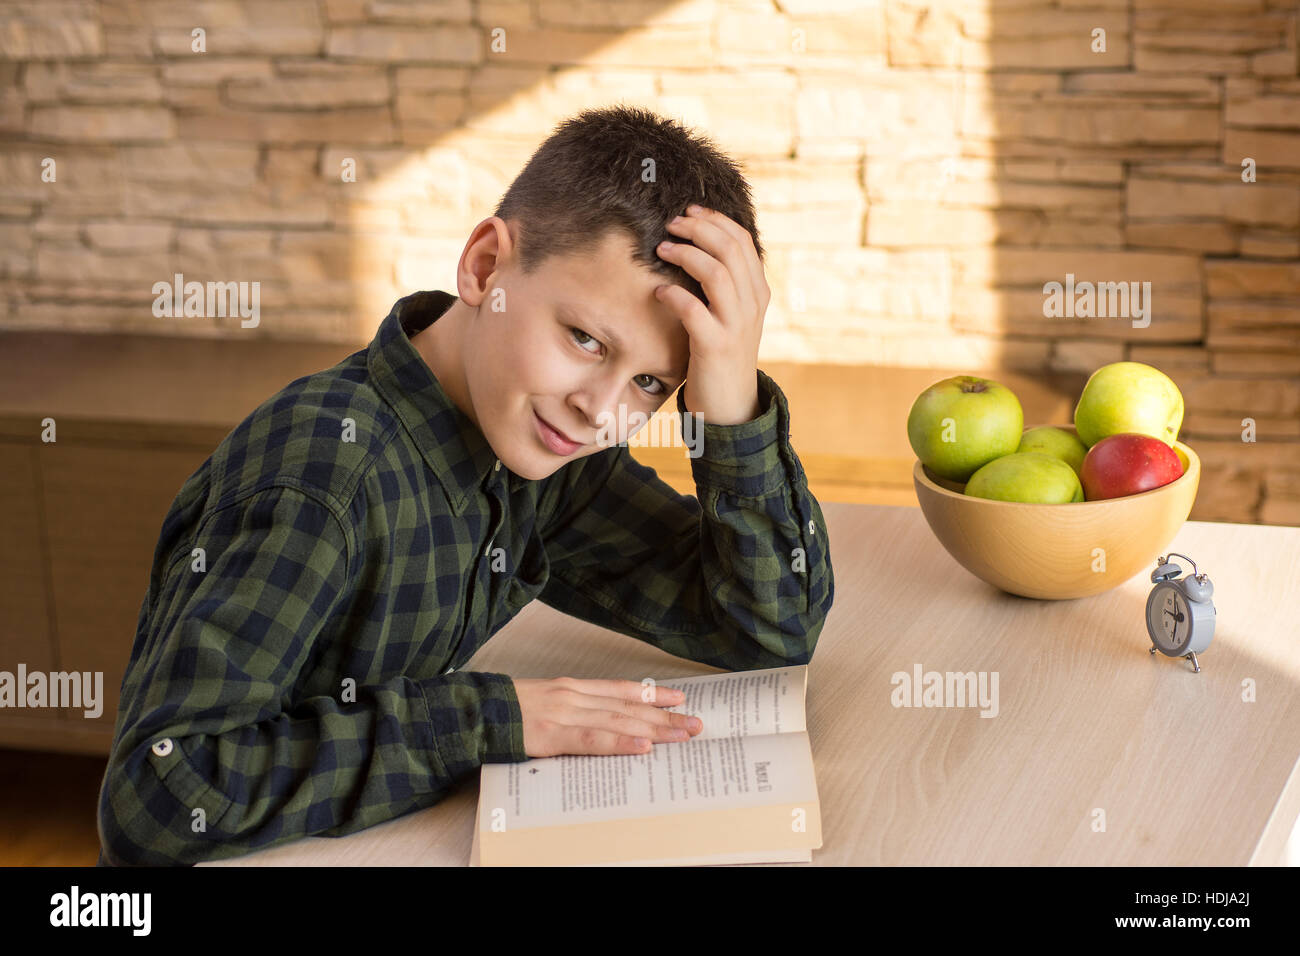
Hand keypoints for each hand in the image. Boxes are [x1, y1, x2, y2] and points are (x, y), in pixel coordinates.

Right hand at [513, 677, 704, 756]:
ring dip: (654, 729)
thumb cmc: (506, 711)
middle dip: (665, 716)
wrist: (472, 712)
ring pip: (619, 721)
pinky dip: (620, 743)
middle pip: (628, 706)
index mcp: (572, 688)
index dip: (651, 693)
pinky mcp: (553, 734)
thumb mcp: (543, 702)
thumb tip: (600, 722)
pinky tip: (643, 747)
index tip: (679, 698)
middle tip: (696, 723)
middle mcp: (574, 696)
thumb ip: (571, 710)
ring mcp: (565, 713)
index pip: (620, 689)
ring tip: (682, 736)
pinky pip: (593, 740)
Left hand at [654, 204, 770, 425]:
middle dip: (697, 229)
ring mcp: (736, 325)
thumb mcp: (733, 315)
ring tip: (662, 250)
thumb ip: (726, 284)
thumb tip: (701, 247)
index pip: (742, 240)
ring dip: (685, 255)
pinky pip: (694, 310)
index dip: (715, 219)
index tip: (689, 212)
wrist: (732, 406)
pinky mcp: (716, 346)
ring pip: (716, 273)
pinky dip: (674, 295)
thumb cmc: (722, 355)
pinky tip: (659, 292)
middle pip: (729, 248)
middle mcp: (752, 304)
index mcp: (758, 291)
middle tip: (670, 225)